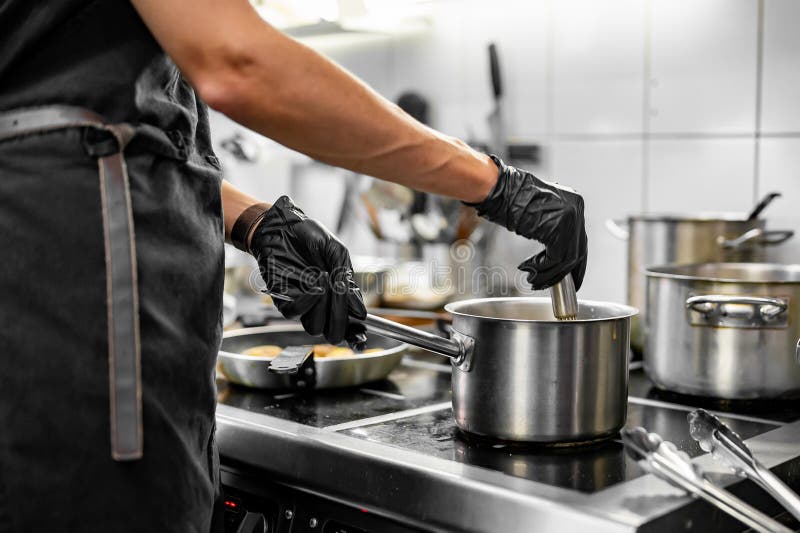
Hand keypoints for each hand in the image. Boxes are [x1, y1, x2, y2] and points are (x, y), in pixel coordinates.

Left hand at [249, 196, 367, 346]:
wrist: (283, 225)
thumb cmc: (310, 237)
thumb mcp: (337, 253)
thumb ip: (347, 280)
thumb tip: (360, 311)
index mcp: (338, 296)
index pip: (349, 325)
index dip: (356, 336)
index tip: (362, 338)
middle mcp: (321, 305)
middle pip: (332, 333)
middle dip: (340, 323)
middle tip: (343, 302)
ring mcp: (303, 304)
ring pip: (315, 327)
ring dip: (324, 307)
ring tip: (326, 281)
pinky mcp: (283, 300)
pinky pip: (296, 314)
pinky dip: (308, 302)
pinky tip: (315, 285)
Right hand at [467, 156, 587, 289]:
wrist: (500, 190)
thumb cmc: (511, 198)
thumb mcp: (540, 210)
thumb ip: (553, 227)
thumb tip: (556, 253)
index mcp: (574, 204)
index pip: (580, 241)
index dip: (574, 263)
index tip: (570, 276)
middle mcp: (576, 210)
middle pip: (577, 251)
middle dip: (564, 272)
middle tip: (550, 283)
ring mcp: (569, 219)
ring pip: (566, 259)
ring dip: (548, 274)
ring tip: (533, 278)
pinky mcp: (557, 229)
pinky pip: (556, 258)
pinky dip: (542, 268)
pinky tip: (529, 269)